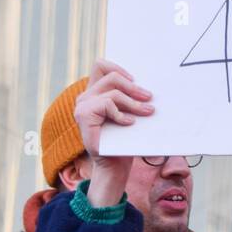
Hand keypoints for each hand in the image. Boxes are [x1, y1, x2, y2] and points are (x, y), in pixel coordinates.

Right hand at [73, 59, 154, 206]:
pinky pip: (108, 104)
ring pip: (113, 91)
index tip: (136, 79)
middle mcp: (85, 97)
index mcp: (94, 93)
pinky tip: (130, 123)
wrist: (114, 165)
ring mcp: (82, 106)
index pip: (101, 66)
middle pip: (111, 76)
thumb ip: (129, 98)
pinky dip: (122, 114)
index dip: (118, 67)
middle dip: (134, 87)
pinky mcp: (83, 115)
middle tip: (149, 97)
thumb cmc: (124, 140)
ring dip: (133, 102)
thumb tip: (148, 85)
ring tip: (147, 111)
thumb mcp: (128, 114)